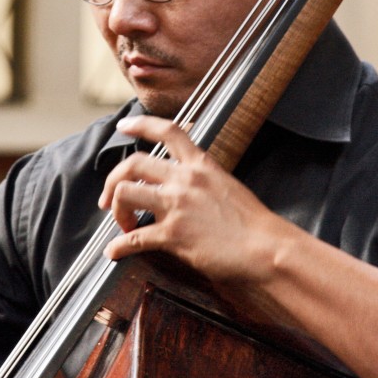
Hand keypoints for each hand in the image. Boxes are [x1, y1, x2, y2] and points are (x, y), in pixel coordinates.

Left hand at [99, 115, 287, 282]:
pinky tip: (115, 252)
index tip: (123, 126)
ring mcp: (178, 206)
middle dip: (112, 181)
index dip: (140, 124)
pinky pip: (134, 238)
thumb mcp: (227, 187)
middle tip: (109, 199)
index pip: (167, 131)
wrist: (267, 247)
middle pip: (132, 164)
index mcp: (201, 165)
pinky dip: (118, 247)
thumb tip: (186, 188)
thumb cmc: (253, 223)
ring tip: (123, 226)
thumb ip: (203, 181)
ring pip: (125, 194)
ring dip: (116, 211)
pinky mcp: (174, 235)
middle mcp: (186, 180)